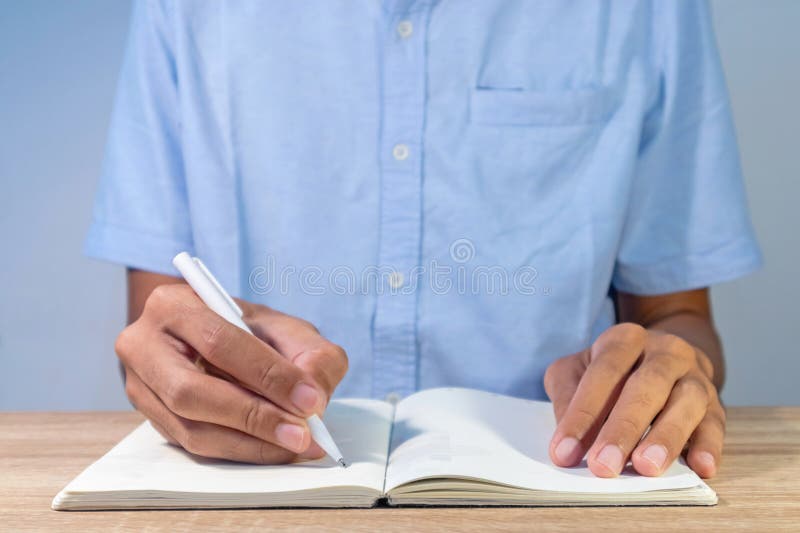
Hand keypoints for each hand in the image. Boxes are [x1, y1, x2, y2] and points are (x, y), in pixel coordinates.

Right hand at [115, 284, 347, 463]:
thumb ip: (312, 354)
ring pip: (191, 428)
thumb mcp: (286, 328)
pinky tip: (274, 450)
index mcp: (173, 306)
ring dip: (249, 444)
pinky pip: (193, 447)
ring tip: (296, 446)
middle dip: (255, 417)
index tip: (309, 400)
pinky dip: (239, 452)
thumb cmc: (251, 332)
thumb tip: (314, 397)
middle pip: (193, 393)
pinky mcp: (151, 419)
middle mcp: (142, 345)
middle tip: (302, 434)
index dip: (267, 375)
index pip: (220, 343)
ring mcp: (139, 387)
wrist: (216, 338)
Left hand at [544, 323, 723, 477]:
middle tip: (603, 465)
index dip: (582, 413)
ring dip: (666, 437)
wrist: (664, 355)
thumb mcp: (577, 370)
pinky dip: (709, 445)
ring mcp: (694, 376)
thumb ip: (567, 397)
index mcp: (626, 339)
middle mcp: (665, 352)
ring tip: (646, 467)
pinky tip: (700, 466)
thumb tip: (566, 442)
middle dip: (623, 428)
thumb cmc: (612, 369)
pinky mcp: (716, 404)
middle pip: (645, 387)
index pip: (603, 372)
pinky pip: (716, 424)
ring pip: (686, 403)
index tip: (564, 451)